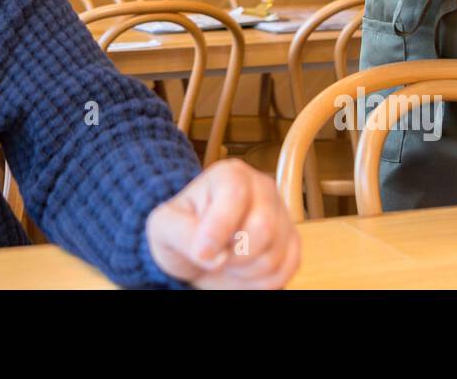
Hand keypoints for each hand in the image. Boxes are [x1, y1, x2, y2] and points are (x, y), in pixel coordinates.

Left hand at [146, 160, 299, 288]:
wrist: (198, 248)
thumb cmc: (182, 230)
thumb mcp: (164, 227)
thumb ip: (182, 232)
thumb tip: (212, 253)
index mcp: (230, 175)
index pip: (235, 193)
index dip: (219, 228)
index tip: (202, 251)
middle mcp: (262, 188)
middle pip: (263, 228)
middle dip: (234, 254)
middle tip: (215, 254)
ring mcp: (282, 214)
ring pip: (274, 255)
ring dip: (244, 270)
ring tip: (227, 259)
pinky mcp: (292, 241)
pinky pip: (287, 270)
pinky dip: (261, 281)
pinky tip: (243, 268)